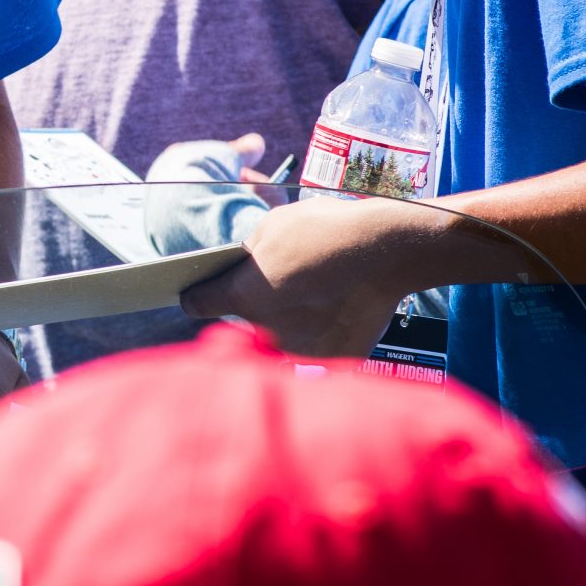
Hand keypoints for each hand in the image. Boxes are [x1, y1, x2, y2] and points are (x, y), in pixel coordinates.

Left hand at [178, 193, 427, 357]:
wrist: (389, 250)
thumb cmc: (325, 231)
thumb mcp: (272, 227)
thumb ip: (250, 254)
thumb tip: (243, 266)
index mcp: (242, 296)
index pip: (198, 303)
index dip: (196, 294)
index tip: (198, 292)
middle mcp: (266, 330)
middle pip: (245, 321)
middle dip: (254, 305)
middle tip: (278, 285)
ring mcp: (301, 348)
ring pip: (280, 337)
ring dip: (288, 322)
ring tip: (314, 295)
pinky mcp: (333, 359)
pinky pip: (316, 346)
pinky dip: (322, 333)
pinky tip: (338, 310)